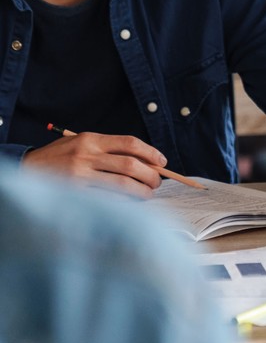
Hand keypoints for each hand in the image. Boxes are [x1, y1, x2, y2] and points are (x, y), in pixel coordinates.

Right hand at [22, 132, 165, 197]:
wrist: (26, 170)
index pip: (130, 143)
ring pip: (123, 184)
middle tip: (157, 183)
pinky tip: (130, 203)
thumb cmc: (59, 158)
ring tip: (148, 194)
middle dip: (150, 175)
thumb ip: (107, 150)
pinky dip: (125, 202)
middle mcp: (86, 155)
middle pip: (131, 165)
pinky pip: (109, 199)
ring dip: (142, 191)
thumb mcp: (80, 143)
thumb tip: (144, 162)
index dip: (151, 153)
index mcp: (90, 139)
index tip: (162, 162)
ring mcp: (80, 176)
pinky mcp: (75, 195)